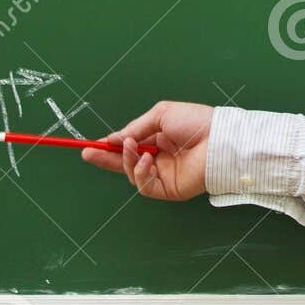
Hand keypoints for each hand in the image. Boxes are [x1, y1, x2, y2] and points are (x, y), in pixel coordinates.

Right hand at [81, 100, 213, 200]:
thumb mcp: (161, 115)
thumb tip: (114, 138)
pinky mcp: (169, 189)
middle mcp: (159, 157)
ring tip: (134, 148)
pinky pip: (145, 186)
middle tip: (87, 153)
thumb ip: (136, 128)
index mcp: (159, 138)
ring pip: (132, 174)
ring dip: (127, 161)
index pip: (130, 145)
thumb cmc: (195, 122)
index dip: (111, 145)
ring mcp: (164, 174)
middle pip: (125, 163)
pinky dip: (140, 174)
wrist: (218, 140)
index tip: (93, 144)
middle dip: (106, 158)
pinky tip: (146, 161)